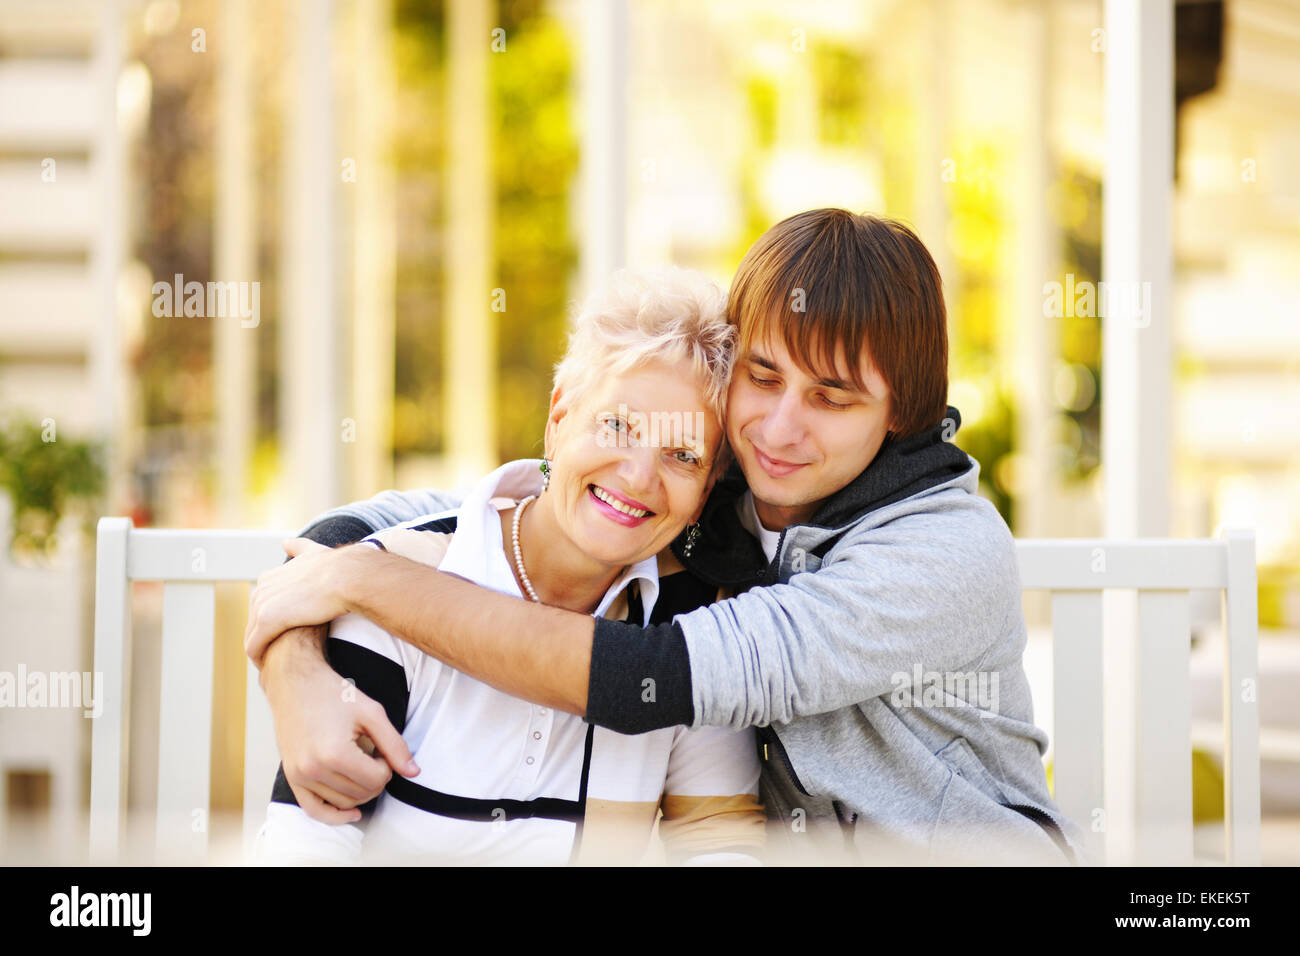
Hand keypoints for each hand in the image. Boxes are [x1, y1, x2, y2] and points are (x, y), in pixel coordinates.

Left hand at [245, 537, 351, 666]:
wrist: (348, 576)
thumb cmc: (338, 567)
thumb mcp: (314, 552)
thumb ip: (299, 548)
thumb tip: (286, 542)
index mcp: (270, 577)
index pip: (262, 605)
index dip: (272, 621)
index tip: (285, 634)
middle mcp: (261, 589)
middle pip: (253, 622)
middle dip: (263, 638)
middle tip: (279, 655)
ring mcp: (262, 605)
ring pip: (251, 636)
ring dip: (261, 652)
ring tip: (275, 666)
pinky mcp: (268, 621)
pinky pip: (255, 647)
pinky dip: (260, 660)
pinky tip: (271, 669)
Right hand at [261, 627, 420, 823]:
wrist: (295, 683)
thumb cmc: (333, 694)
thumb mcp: (372, 712)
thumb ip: (394, 744)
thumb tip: (413, 772)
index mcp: (335, 753)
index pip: (377, 780)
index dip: (387, 766)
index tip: (381, 748)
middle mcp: (314, 769)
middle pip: (361, 794)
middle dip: (375, 778)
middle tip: (372, 754)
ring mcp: (299, 776)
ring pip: (343, 803)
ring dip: (359, 790)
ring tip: (357, 763)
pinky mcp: (292, 778)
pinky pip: (314, 811)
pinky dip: (334, 816)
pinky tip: (352, 813)